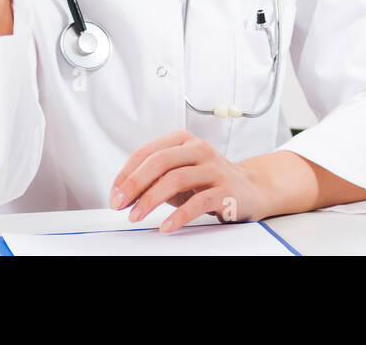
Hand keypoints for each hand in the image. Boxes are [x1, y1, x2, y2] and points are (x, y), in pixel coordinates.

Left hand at [109, 130, 270, 231]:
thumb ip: (155, 178)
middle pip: (160, 161)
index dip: (127, 173)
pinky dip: (179, 216)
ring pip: (176, 179)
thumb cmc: (208, 181)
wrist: (250, 188)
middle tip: (120, 204)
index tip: (115, 194)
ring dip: (150, 200)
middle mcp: (199, 149)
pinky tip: (166, 226)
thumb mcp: (179, 174)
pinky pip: (199, 202)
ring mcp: (214, 168)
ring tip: (136, 216)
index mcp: (184, 140)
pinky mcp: (226, 190)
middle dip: (134, 184)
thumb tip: (123, 193)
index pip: (148, 152)